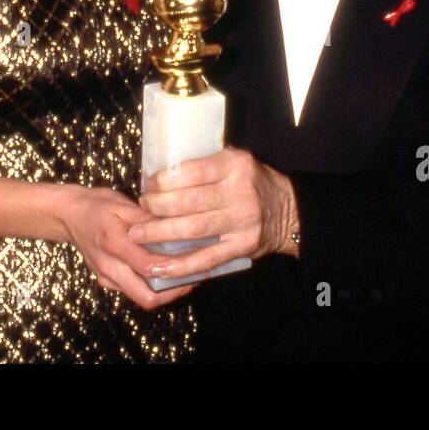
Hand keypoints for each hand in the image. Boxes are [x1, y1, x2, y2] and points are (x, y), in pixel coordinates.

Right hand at [58, 186, 195, 310]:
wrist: (68, 215)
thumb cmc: (96, 205)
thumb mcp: (122, 204)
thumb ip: (146, 219)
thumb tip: (173, 227)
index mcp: (113, 244)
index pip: (149, 267)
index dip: (175, 269)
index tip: (196, 260)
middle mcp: (109, 267)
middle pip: (146, 297)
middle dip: (174, 292)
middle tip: (195, 276)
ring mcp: (107, 278)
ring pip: (142, 298)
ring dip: (166, 291)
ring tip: (187, 273)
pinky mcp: (108, 281)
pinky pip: (134, 291)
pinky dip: (153, 286)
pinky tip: (167, 270)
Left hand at [130, 147, 297, 280]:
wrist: (290, 211)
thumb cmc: (253, 183)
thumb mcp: (235, 162)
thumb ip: (206, 167)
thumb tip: (161, 178)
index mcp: (235, 165)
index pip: (192, 171)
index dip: (164, 180)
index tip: (148, 185)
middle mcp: (240, 192)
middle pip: (189, 201)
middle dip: (157, 206)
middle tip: (141, 208)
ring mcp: (242, 222)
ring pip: (193, 229)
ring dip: (161, 233)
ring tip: (138, 234)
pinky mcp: (242, 247)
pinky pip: (207, 258)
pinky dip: (181, 265)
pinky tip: (160, 267)